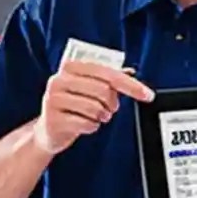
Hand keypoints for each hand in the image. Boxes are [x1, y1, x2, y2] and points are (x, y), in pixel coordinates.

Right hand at [33, 62, 152, 154]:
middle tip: (110, 109)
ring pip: (95, 108)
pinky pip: (87, 124)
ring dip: (101, 116)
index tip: (148, 95)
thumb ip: (108, 78)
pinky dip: (91, 127)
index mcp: (70, 67)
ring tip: (94, 116)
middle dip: (113, 103)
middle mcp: (58, 80)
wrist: (48, 130)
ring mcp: (53, 100)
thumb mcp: (88, 88)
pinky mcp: (53, 120)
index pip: (108, 72)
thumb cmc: (72, 105)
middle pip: (103, 90)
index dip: (131, 85)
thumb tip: (130, 72)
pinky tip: (83, 124)